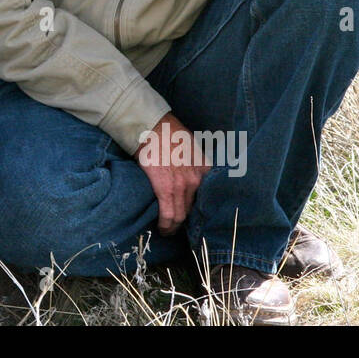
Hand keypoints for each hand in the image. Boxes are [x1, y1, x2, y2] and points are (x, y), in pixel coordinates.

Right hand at [138, 112, 212, 233]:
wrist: (153, 126)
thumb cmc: (169, 132)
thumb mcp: (192, 145)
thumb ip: (195, 161)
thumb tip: (191, 170)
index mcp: (204, 169)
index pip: (205, 197)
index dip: (198, 209)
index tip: (191, 215)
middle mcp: (197, 180)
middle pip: (192, 209)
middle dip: (185, 221)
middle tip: (177, 226)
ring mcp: (182, 186)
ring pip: (181, 215)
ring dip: (174, 226)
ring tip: (168, 231)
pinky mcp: (165, 190)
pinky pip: (168, 214)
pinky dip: (165, 225)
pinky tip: (162, 229)